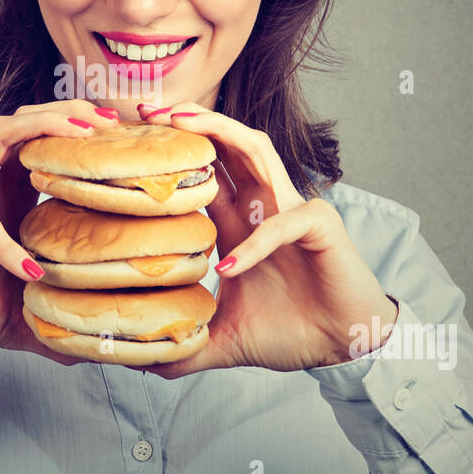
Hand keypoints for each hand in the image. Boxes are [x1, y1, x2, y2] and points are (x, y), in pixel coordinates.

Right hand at [0, 100, 122, 364]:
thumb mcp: (20, 318)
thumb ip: (55, 323)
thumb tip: (95, 352)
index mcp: (9, 197)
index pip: (46, 145)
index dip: (83, 136)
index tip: (124, 139)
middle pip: (28, 121)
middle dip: (70, 112)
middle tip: (110, 122)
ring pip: (0, 132)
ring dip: (42, 127)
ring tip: (81, 137)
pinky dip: (6, 241)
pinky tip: (29, 269)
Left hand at [134, 102, 396, 375]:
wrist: (343, 347)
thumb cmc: (292, 333)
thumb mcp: (224, 341)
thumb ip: (184, 348)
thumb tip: (141, 364)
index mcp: (236, 223)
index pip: (200, 174)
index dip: (170, 155)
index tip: (130, 143)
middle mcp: (262, 206)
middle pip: (225, 144)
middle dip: (188, 122)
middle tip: (147, 110)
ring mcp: (291, 208)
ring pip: (257, 150)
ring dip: (220, 131)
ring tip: (181, 123)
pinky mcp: (320, 225)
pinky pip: (284, 222)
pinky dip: (256, 241)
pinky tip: (230, 266)